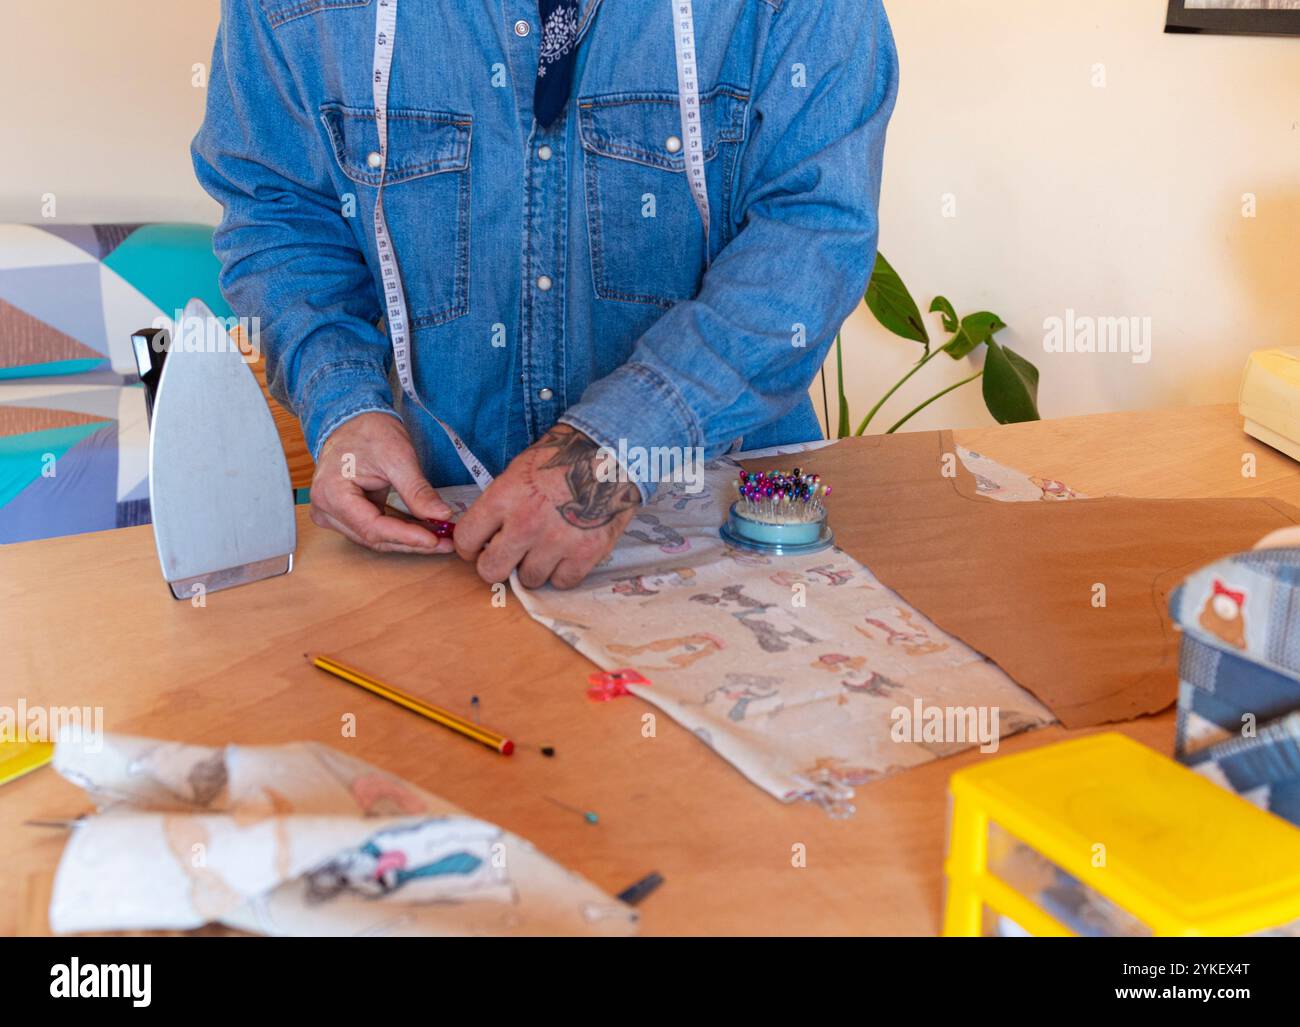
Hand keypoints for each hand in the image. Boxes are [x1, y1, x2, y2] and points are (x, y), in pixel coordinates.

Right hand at [310, 412, 453, 554]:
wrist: (353, 420)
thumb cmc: (369, 432)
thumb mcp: (398, 457)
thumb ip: (417, 490)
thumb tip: (442, 515)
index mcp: (332, 494)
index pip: (372, 527)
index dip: (406, 537)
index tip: (435, 540)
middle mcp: (326, 510)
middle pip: (373, 537)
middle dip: (411, 542)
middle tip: (446, 543)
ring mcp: (332, 514)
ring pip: (374, 538)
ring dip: (407, 540)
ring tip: (439, 539)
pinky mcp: (343, 515)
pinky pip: (373, 531)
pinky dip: (398, 533)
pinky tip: (423, 532)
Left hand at [454, 424, 640, 588]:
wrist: (612, 452)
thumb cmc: (563, 457)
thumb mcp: (518, 472)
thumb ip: (500, 505)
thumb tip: (487, 536)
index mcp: (504, 497)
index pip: (466, 539)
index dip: (470, 546)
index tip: (480, 546)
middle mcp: (526, 524)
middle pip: (491, 571)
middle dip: (497, 564)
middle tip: (510, 554)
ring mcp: (557, 542)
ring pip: (529, 580)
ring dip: (534, 567)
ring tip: (546, 547)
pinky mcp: (586, 554)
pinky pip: (562, 582)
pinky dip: (563, 572)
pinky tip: (567, 553)